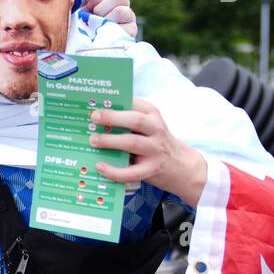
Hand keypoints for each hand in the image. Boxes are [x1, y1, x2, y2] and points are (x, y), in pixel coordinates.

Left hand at [78, 0, 136, 37]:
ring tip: (97, 26)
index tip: (88, 3)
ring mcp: (128, 17)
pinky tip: (102, 33)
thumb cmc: (79, 19)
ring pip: (121, 11)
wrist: (81, 43)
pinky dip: (110, 29)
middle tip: (93, 16)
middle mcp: (122, 4)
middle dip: (100, 7)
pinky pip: (125, 27)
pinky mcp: (131, 31)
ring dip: (104, 19)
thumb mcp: (77, 1)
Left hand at [88, 98, 206, 204]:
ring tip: (93, 140)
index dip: (117, 101)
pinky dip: (114, 171)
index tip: (98, 101)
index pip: (136, 103)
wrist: (180, 165)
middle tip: (94, 118)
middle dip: (113, 118)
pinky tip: (100, 167)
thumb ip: (128, 119)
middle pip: (135, 121)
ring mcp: (155, 150)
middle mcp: (156, 130)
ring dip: (110, 141)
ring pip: (132, 143)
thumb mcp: (148, 125)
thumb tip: (96, 118)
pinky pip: (131, 172)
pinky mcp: (152, 169)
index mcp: (152, 115)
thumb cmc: (155, 141)